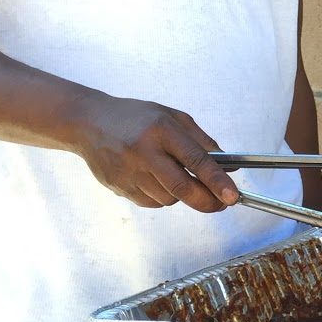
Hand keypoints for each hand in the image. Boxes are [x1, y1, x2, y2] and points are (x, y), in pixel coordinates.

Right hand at [68, 93, 238, 212]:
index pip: (196, 160)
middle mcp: (143, 152)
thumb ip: (203, 142)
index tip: (233, 196)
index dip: (217, 181)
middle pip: (181, 188)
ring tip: (174, 175)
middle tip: (222, 203)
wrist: (88, 122)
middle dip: (207, 201)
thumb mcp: (173, 118)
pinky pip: (152, 202)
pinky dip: (163, 197)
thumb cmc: (135, 118)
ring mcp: (128, 172)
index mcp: (161, 130)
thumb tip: (229, 166)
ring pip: (168, 198)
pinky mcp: (118, 187)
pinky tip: (156, 179)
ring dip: (181, 195)